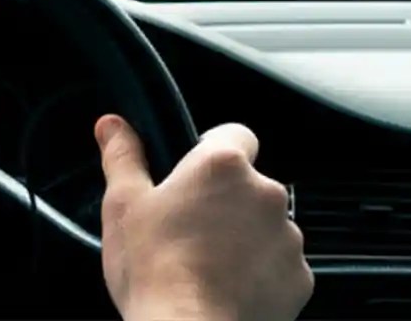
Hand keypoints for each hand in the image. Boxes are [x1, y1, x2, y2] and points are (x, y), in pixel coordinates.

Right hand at [95, 116, 312, 320]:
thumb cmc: (154, 270)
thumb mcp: (123, 205)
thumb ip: (121, 156)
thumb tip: (111, 126)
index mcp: (222, 166)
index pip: (234, 134)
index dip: (212, 151)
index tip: (194, 177)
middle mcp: (265, 194)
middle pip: (248, 184)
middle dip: (224, 201)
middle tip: (189, 228)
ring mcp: (287, 237)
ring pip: (265, 225)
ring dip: (243, 236)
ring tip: (205, 263)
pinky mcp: (299, 277)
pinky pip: (279, 264)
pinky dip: (260, 272)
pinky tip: (226, 286)